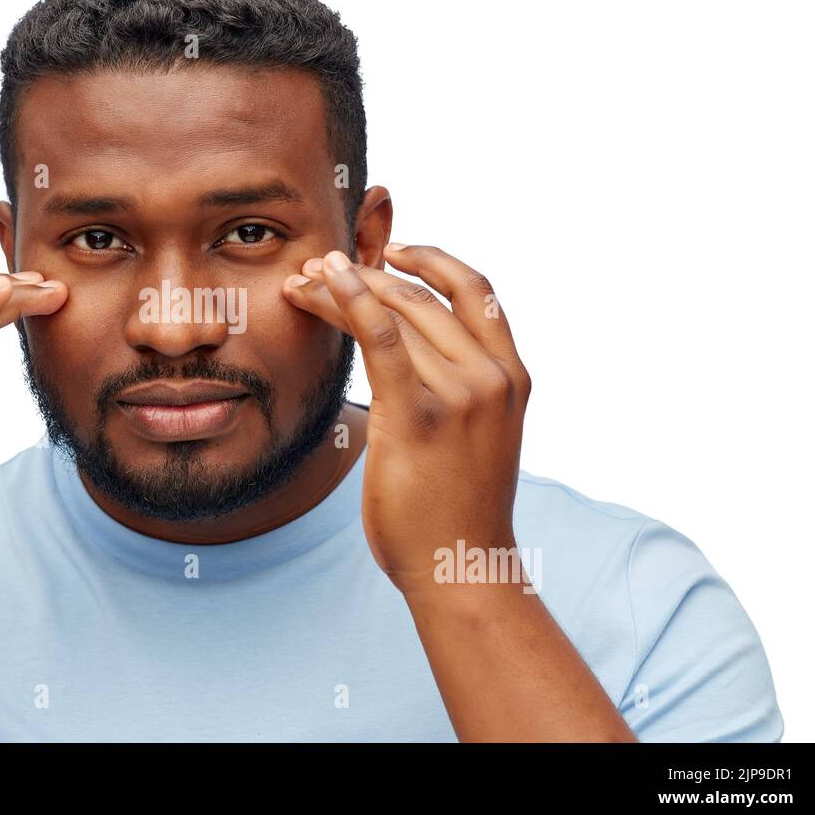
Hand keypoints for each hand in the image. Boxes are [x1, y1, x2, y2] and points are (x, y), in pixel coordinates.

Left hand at [282, 245, 530, 596]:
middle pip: (422, 298)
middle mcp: (492, 376)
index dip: (432, 260)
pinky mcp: (420, 415)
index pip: (475, 291)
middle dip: (366, 274)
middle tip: (318, 267)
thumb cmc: (457, 505)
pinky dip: (351, 301)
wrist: (461, 565)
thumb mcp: (475, 433)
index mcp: (511, 374)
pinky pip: (381, 339)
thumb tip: (410, 351)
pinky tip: (323, 285)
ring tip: (302, 283)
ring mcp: (461, 394)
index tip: (391, 249)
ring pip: (395, 314)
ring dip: (341, 290)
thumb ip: (455, 387)